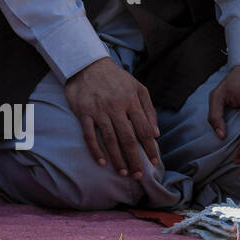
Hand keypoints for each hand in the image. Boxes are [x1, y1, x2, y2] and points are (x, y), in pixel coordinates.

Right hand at [64, 57, 160, 177]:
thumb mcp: (138, 88)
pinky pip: (89, 134)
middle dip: (134, 159)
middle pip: (127, 138)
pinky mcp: (83, 112)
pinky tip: (101, 162)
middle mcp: (115, 107)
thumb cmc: (116, 78)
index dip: (149, 147)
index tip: (154, 161)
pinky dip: (95, 150)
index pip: (143, 129)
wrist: (87, 64)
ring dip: (117, 158)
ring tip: (123, 172)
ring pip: (109, 139)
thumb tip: (156, 133)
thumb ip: (148, 110)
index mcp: (131, 101)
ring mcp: (98, 110)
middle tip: (138, 175)